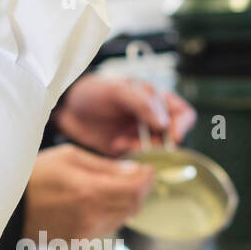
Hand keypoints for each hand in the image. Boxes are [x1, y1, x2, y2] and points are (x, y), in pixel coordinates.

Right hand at [24, 144, 153, 240]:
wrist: (8, 209)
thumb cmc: (33, 177)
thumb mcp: (68, 157)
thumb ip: (104, 166)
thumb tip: (132, 170)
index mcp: (91, 192)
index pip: (136, 189)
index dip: (147, 178)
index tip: (148, 168)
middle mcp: (92, 217)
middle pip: (134, 206)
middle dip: (140, 189)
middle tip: (137, 176)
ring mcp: (86, 232)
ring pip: (122, 218)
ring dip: (127, 202)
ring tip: (117, 186)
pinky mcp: (80, 241)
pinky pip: (107, 226)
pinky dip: (112, 213)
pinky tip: (99, 201)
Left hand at [53, 74, 195, 154]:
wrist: (67, 108)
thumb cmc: (93, 92)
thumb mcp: (117, 90)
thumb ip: (141, 103)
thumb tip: (164, 124)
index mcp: (155, 99)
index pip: (183, 114)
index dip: (182, 125)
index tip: (172, 135)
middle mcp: (152, 118)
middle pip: (172, 137)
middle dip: (160, 143)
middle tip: (142, 143)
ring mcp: (140, 135)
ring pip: (156, 151)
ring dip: (144, 150)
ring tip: (122, 142)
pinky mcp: (128, 150)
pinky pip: (140, 159)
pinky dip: (132, 156)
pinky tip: (116, 145)